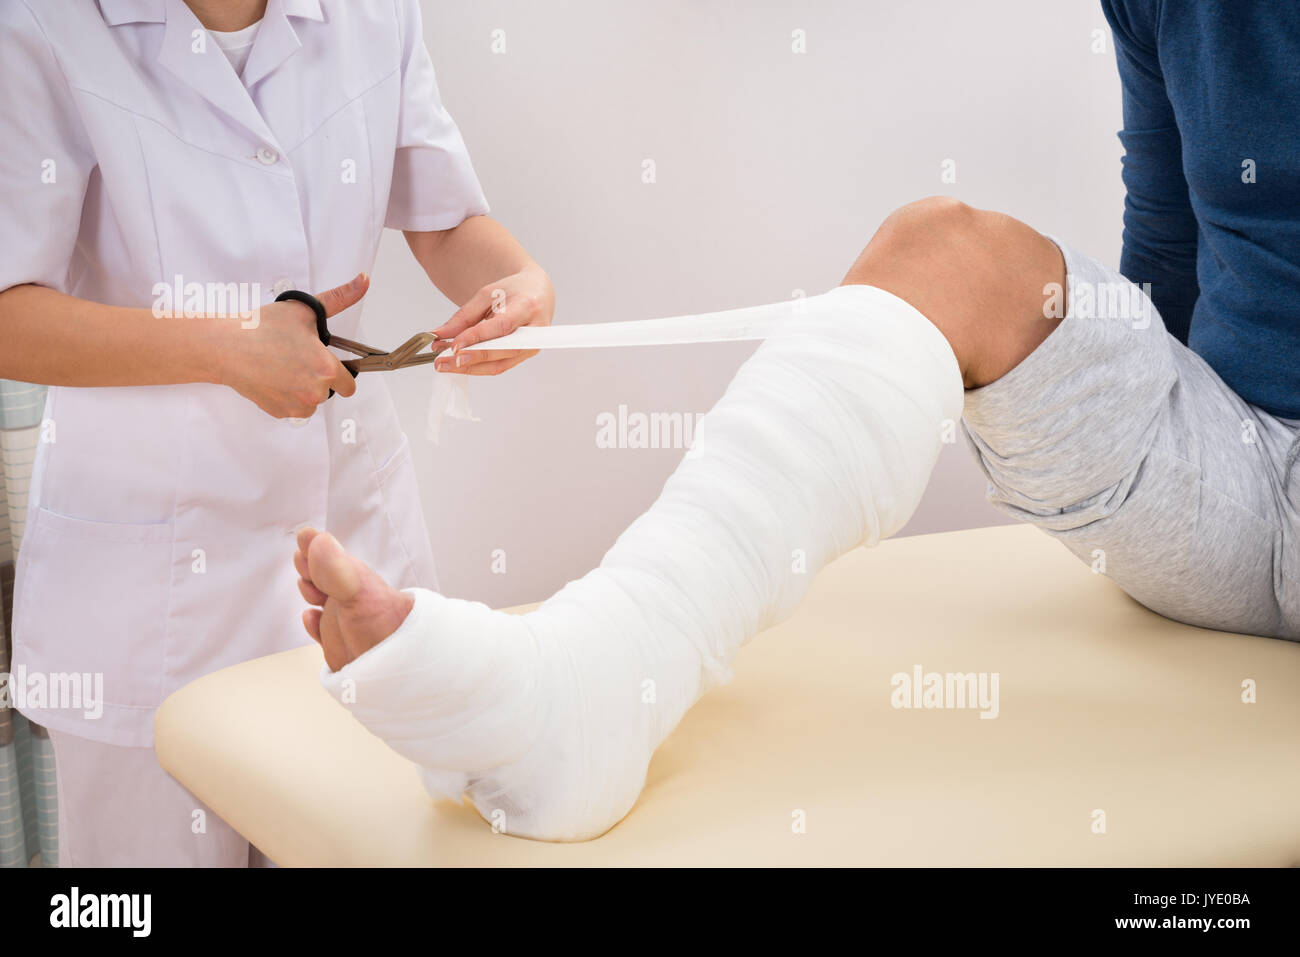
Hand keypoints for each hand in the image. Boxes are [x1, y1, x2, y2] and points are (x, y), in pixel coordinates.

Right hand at [216, 274, 367, 417]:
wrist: (226, 347)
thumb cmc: (262, 329)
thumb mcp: (305, 309)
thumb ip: (340, 298)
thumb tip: (363, 282)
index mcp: (326, 368)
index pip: (350, 385)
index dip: (341, 373)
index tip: (329, 365)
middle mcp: (314, 391)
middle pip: (329, 391)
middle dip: (320, 378)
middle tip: (299, 359)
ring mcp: (296, 405)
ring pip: (311, 401)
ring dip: (304, 389)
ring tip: (285, 367)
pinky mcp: (279, 411)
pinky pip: (292, 407)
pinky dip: (287, 396)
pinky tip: (275, 377)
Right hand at [294, 527, 413, 671]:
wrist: (402, 670)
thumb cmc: (388, 629)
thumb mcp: (359, 592)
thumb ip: (336, 569)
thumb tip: (316, 540)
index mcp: (358, 584)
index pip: (335, 559)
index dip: (318, 549)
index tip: (305, 539)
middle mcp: (353, 602)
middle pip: (328, 579)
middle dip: (313, 568)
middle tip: (302, 559)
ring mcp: (346, 625)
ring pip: (326, 603)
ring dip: (313, 592)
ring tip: (308, 586)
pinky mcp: (342, 650)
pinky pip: (325, 633)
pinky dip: (315, 625)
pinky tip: (310, 617)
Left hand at [432, 264, 554, 374]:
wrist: (536, 294)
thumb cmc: (514, 292)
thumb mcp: (487, 295)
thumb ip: (464, 316)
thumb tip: (439, 334)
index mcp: (527, 307)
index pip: (500, 327)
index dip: (476, 338)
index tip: (454, 345)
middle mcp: (534, 332)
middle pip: (501, 351)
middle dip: (470, 358)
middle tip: (443, 361)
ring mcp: (531, 348)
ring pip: (498, 365)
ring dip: (469, 367)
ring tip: (445, 364)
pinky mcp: (523, 357)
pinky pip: (499, 367)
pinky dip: (476, 367)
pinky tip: (458, 364)